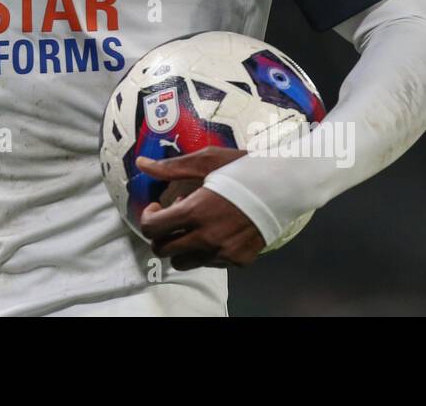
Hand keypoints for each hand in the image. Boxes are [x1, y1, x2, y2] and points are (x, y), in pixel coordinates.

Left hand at [136, 148, 265, 269]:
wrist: (283, 187)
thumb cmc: (242, 169)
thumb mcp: (206, 161)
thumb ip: (170, 167)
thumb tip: (141, 164)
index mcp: (195, 212)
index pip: (152, 229)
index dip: (148, 218)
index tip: (157, 208)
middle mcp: (207, 238)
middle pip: (162, 251)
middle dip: (162, 234)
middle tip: (174, 218)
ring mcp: (222, 253)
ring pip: (183, 262)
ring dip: (182, 245)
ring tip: (195, 225)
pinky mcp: (237, 261)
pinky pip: (209, 263)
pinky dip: (206, 249)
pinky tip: (216, 229)